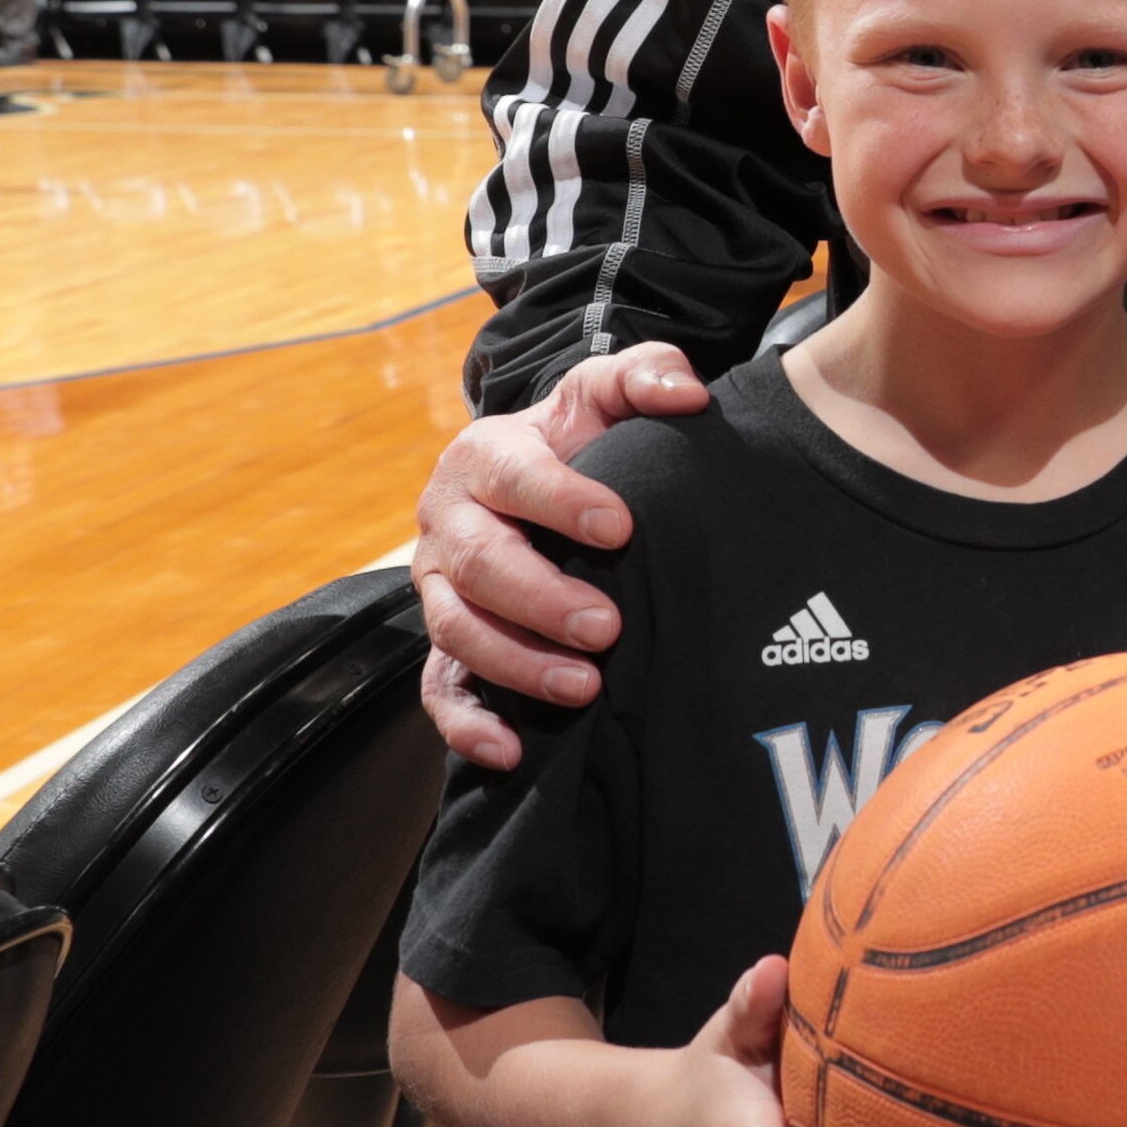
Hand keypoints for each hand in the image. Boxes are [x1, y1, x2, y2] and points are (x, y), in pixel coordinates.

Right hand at [414, 343, 713, 766]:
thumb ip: (646, 375)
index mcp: (485, 456)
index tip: (621, 527)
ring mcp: (441, 588)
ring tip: (584, 687)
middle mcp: (449, 523)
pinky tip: (512, 750)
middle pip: (480, 565)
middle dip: (541, 599)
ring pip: (456, 630)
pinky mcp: (444, 643)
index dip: (562, 501)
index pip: (515, 478)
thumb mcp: (606, 394)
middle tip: (608, 626)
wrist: (537, 483)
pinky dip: (467, 724)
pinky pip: (439, 688)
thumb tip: (687, 394)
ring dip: (516, 663)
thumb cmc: (581, 441)